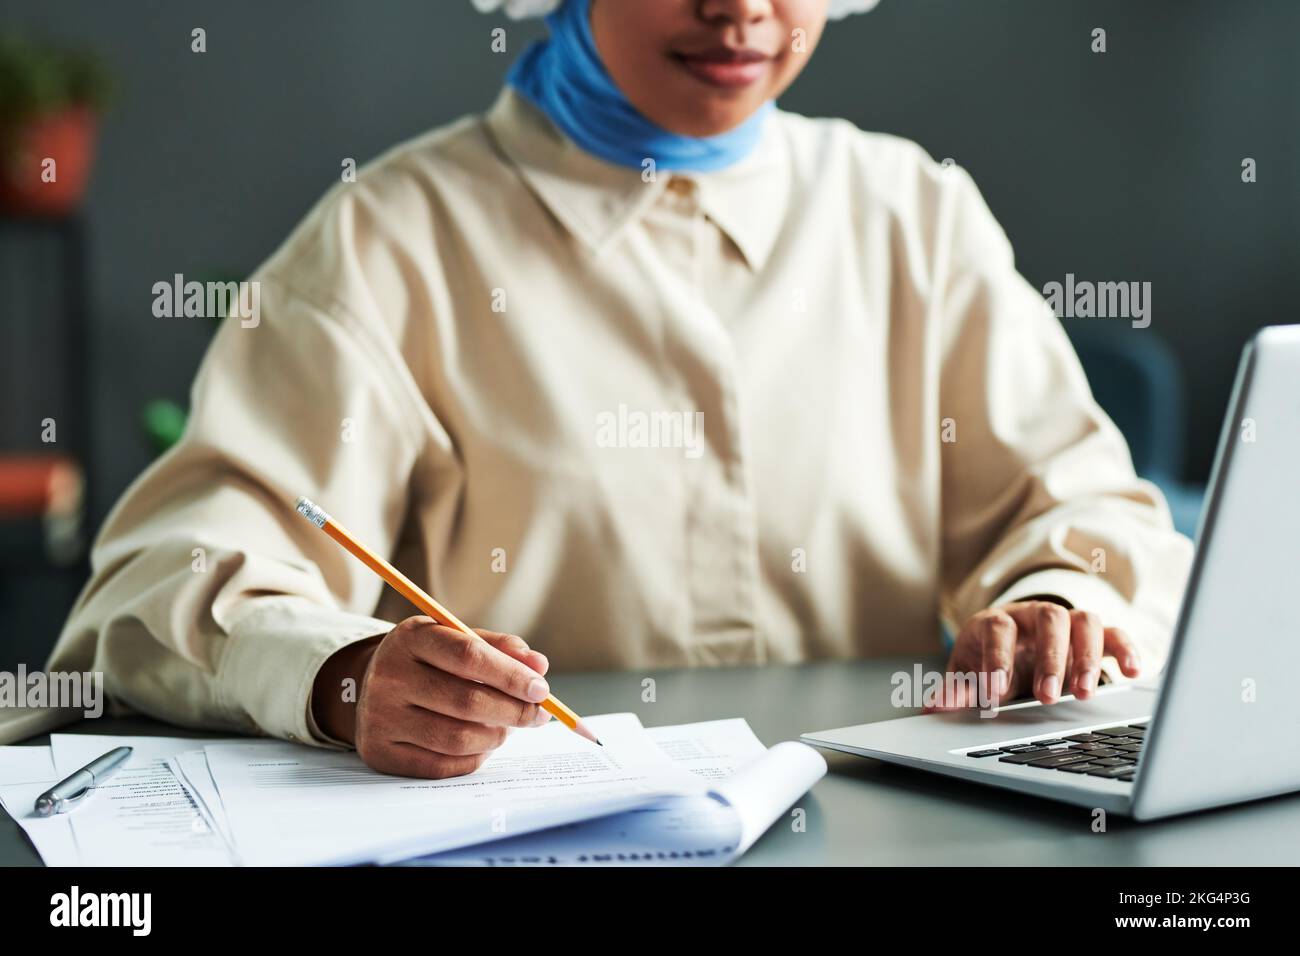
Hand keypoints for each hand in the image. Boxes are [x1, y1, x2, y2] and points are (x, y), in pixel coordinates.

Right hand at [311, 616, 551, 777]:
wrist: (371, 685)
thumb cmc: (428, 661)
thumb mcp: (456, 640)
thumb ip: (499, 649)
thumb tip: (539, 667)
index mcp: (411, 637)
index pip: (469, 655)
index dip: (511, 675)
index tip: (541, 689)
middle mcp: (389, 676)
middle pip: (466, 701)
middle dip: (513, 711)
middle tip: (538, 715)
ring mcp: (380, 717)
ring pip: (457, 738)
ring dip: (495, 736)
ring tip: (508, 727)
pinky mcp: (380, 752)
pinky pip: (441, 765)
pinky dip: (474, 757)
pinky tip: (483, 744)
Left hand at [932, 600, 1141, 709]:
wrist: (1009, 638)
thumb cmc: (987, 656)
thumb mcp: (967, 671)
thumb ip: (957, 688)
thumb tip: (936, 708)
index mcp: (996, 620)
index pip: (997, 628)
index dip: (997, 659)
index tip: (996, 695)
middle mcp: (1032, 614)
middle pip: (1048, 618)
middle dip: (1049, 658)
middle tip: (1046, 697)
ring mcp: (1064, 621)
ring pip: (1082, 621)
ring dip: (1086, 656)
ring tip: (1083, 693)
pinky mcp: (1090, 635)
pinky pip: (1113, 633)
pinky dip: (1125, 648)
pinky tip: (1133, 672)